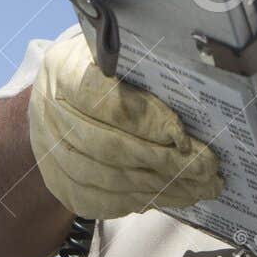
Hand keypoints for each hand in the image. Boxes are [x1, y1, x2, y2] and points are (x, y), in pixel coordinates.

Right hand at [27, 27, 222, 218]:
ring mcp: (49, 152)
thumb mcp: (121, 55)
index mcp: (65, 69)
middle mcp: (49, 112)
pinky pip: (100, 201)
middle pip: (109, 146)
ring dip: (160, 187)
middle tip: (207, 169)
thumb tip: (196, 97)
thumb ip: (147, 68)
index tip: (183, 135)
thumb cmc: (105, 70)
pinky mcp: (59, 183)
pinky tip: (172, 197)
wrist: (60, 94)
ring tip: (201, 188)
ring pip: (108, 179)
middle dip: (164, 161)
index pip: (104, 100)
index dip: (145, 120)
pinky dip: (141, 202)